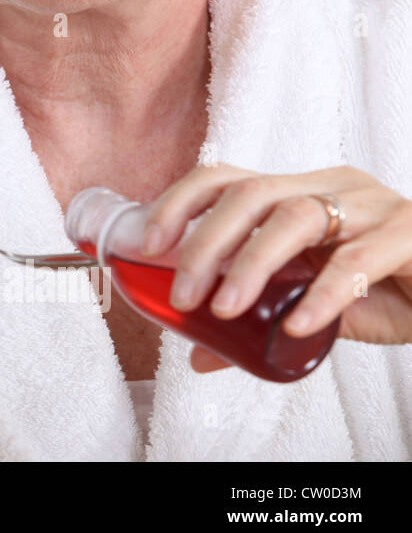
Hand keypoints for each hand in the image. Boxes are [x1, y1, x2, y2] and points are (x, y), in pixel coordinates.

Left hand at [140, 163, 411, 373]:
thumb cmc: (386, 292)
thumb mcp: (312, 307)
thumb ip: (260, 323)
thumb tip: (199, 355)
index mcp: (300, 193)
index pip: (228, 178)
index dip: (182, 202)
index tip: (147, 242)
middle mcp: (331, 188)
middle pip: (252, 194)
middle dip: (206, 243)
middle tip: (183, 295)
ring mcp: (373, 206)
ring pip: (298, 216)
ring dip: (251, 264)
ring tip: (223, 309)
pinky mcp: (411, 234)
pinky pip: (358, 261)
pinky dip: (322, 296)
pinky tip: (297, 328)